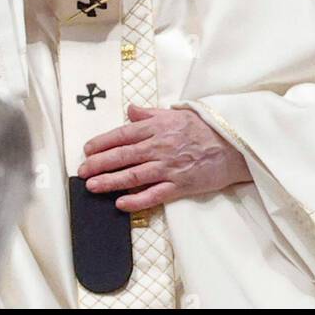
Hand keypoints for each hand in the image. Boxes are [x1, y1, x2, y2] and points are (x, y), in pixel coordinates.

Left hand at [79, 104, 252, 210]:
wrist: (232, 144)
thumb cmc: (204, 127)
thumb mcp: (175, 113)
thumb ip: (150, 114)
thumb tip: (130, 111)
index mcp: (157, 127)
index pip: (123, 134)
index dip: (102, 142)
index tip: (87, 149)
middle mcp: (159, 147)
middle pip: (123, 155)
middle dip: (99, 163)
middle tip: (82, 171)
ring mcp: (168, 167)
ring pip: (134, 175)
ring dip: (111, 182)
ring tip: (93, 187)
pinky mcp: (179, 185)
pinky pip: (154, 194)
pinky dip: (136, 200)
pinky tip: (121, 203)